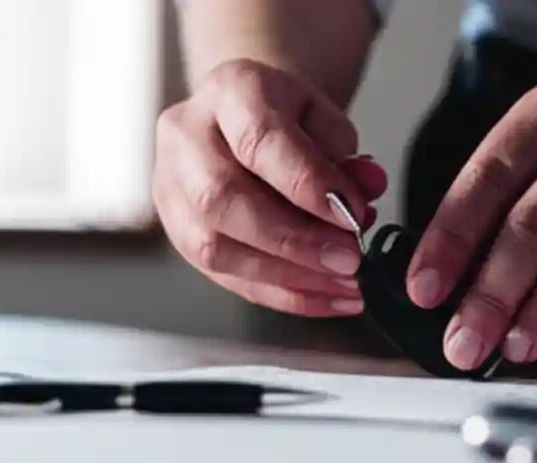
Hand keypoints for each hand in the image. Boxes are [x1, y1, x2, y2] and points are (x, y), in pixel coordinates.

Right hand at [154, 59, 388, 316]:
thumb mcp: (324, 119)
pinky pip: (224, 275)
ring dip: (287, 275)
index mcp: (227, 90)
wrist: (243, 121)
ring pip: (214, 247)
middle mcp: (185, 137)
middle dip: (293, 239)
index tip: (354, 215)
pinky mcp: (176, 231)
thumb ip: (345, 155)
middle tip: (348, 259)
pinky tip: (322, 297)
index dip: (307, 184)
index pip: (258, 141)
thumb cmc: (286, 119)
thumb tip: (366, 189)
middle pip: (222, 197)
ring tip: (342, 285)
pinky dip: (279, 293)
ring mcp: (171, 188)